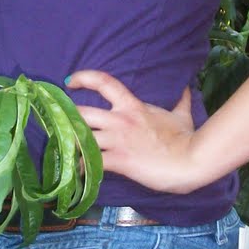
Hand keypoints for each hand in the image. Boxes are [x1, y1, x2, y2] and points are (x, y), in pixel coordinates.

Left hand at [64, 70, 205, 193]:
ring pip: (81, 137)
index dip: (84, 77)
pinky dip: (80, 167)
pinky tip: (74, 171)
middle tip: (56, 122)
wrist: (192, 159)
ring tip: (59, 148)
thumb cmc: (186, 138)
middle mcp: (120, 120)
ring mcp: (118, 140)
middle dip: (66, 117)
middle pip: (82, 112)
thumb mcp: (181, 115)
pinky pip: (91, 162)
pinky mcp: (119, 161)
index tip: (70, 81)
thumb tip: (185, 87)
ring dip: (68, 143)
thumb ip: (180, 100)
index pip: (104, 82)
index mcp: (132, 106)